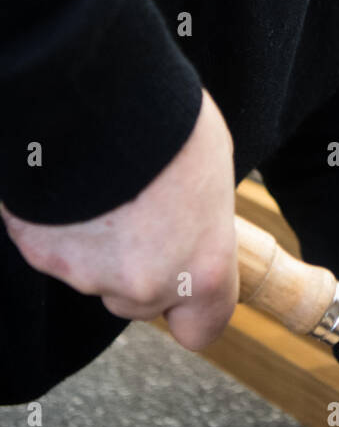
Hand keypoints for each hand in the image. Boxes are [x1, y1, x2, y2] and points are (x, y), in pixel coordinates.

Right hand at [0, 88, 239, 349]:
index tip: (189, 293)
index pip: (201, 329)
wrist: (98, 96)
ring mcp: (85, 272)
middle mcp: (144, 284)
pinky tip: (73, 180)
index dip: (193, 311)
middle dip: (138, 269)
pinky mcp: (38, 249)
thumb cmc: (167, 123)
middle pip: (138, 302)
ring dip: (97, 242)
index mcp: (202, 269)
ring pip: (92, 273)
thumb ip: (201, 223)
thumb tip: (190, 228)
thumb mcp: (212, 173)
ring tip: (107, 184)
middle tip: (141, 212)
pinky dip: (60, 222)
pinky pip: (53, 244)